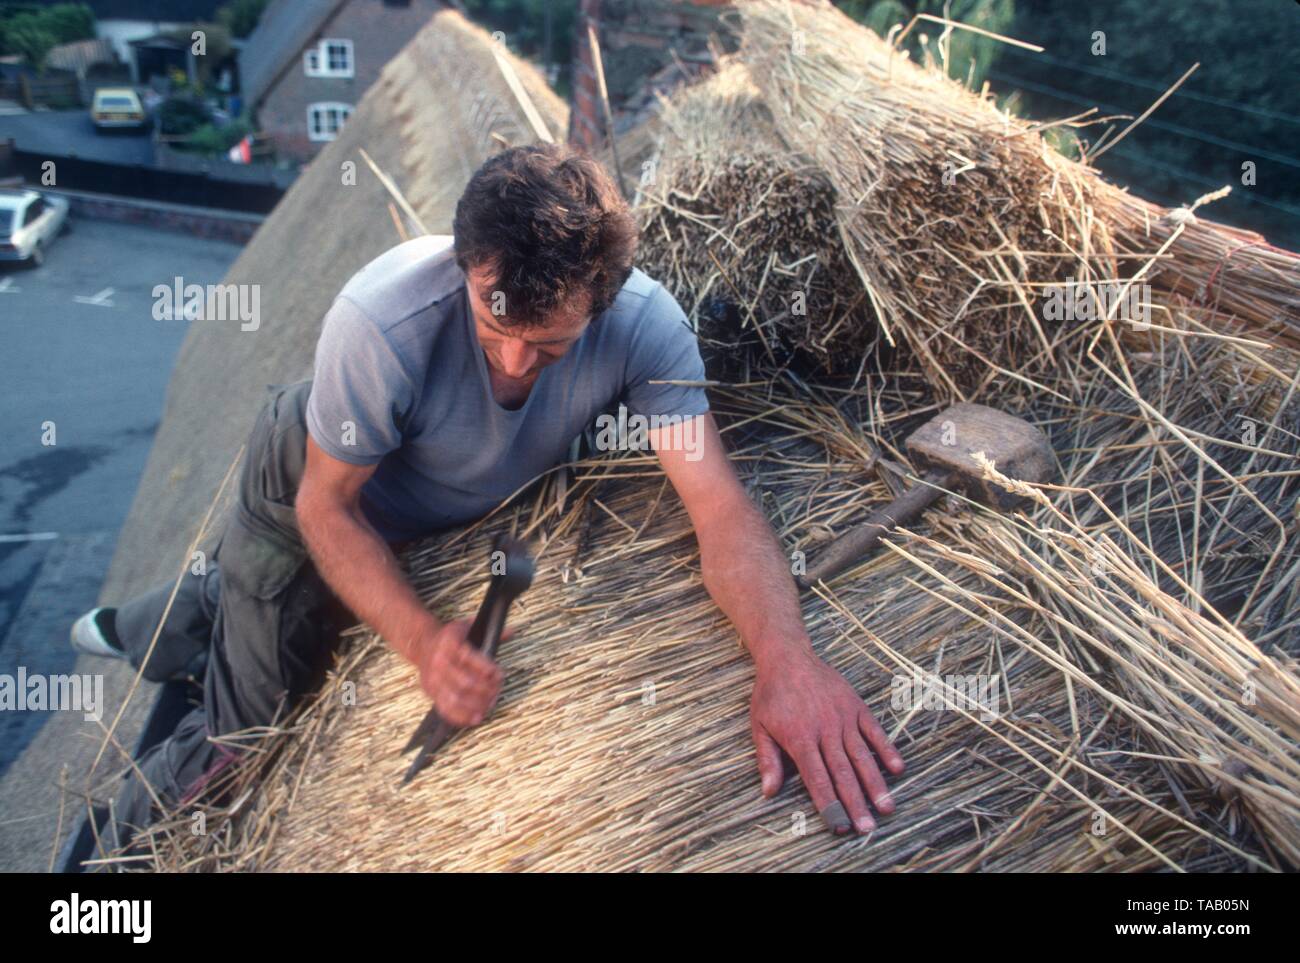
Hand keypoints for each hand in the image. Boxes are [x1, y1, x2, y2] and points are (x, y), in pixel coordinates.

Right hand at [414, 619, 510, 726]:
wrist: (423, 644)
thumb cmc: (450, 638)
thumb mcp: (467, 627)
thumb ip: (489, 632)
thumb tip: (511, 631)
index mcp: (449, 643)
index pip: (469, 658)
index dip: (486, 668)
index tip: (499, 674)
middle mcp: (439, 661)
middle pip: (464, 682)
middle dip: (485, 690)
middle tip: (497, 692)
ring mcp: (433, 679)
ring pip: (455, 698)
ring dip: (476, 705)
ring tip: (490, 705)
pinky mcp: (431, 691)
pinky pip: (445, 708)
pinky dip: (461, 716)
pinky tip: (476, 718)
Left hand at [750, 650, 904, 833]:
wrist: (788, 656)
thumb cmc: (771, 694)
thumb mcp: (759, 726)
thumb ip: (767, 759)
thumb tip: (769, 792)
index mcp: (799, 738)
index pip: (817, 778)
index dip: (829, 804)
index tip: (838, 826)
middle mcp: (824, 730)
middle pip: (842, 773)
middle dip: (855, 803)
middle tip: (867, 828)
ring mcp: (842, 717)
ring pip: (861, 756)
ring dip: (875, 783)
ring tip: (886, 807)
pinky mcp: (855, 706)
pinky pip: (874, 730)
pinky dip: (886, 749)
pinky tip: (897, 768)